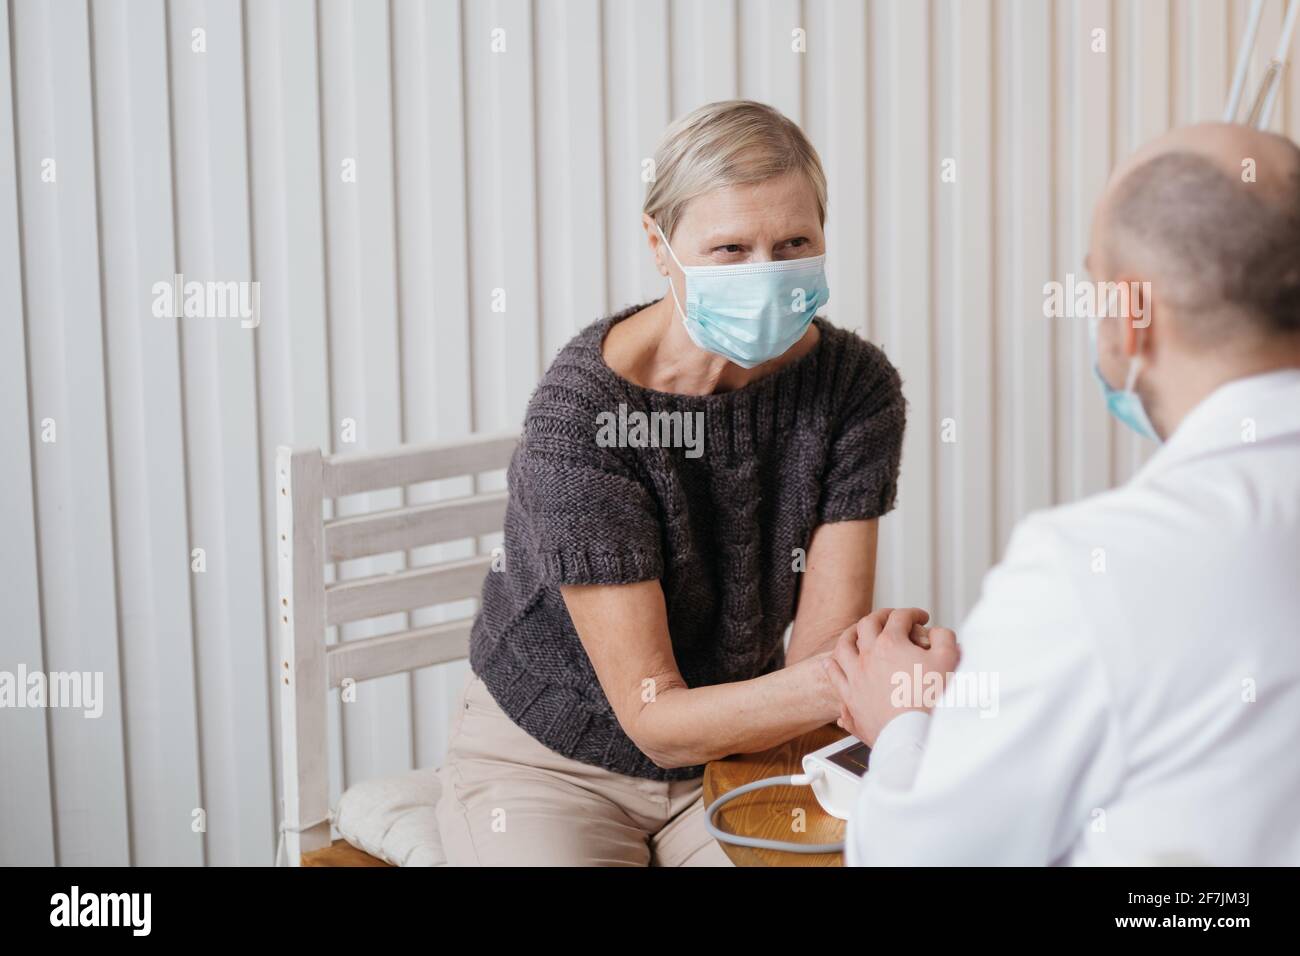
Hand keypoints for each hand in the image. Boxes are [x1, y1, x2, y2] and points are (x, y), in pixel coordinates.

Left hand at [824, 607, 958, 745]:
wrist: (912, 735)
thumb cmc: (931, 701)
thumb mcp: (949, 661)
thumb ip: (944, 638)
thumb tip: (938, 631)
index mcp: (891, 644)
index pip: (900, 617)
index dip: (913, 613)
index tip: (921, 617)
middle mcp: (868, 657)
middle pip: (867, 624)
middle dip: (881, 615)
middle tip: (890, 616)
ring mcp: (856, 677)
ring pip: (843, 647)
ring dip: (849, 634)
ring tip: (854, 632)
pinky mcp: (850, 698)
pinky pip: (835, 677)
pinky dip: (832, 667)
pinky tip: (831, 664)